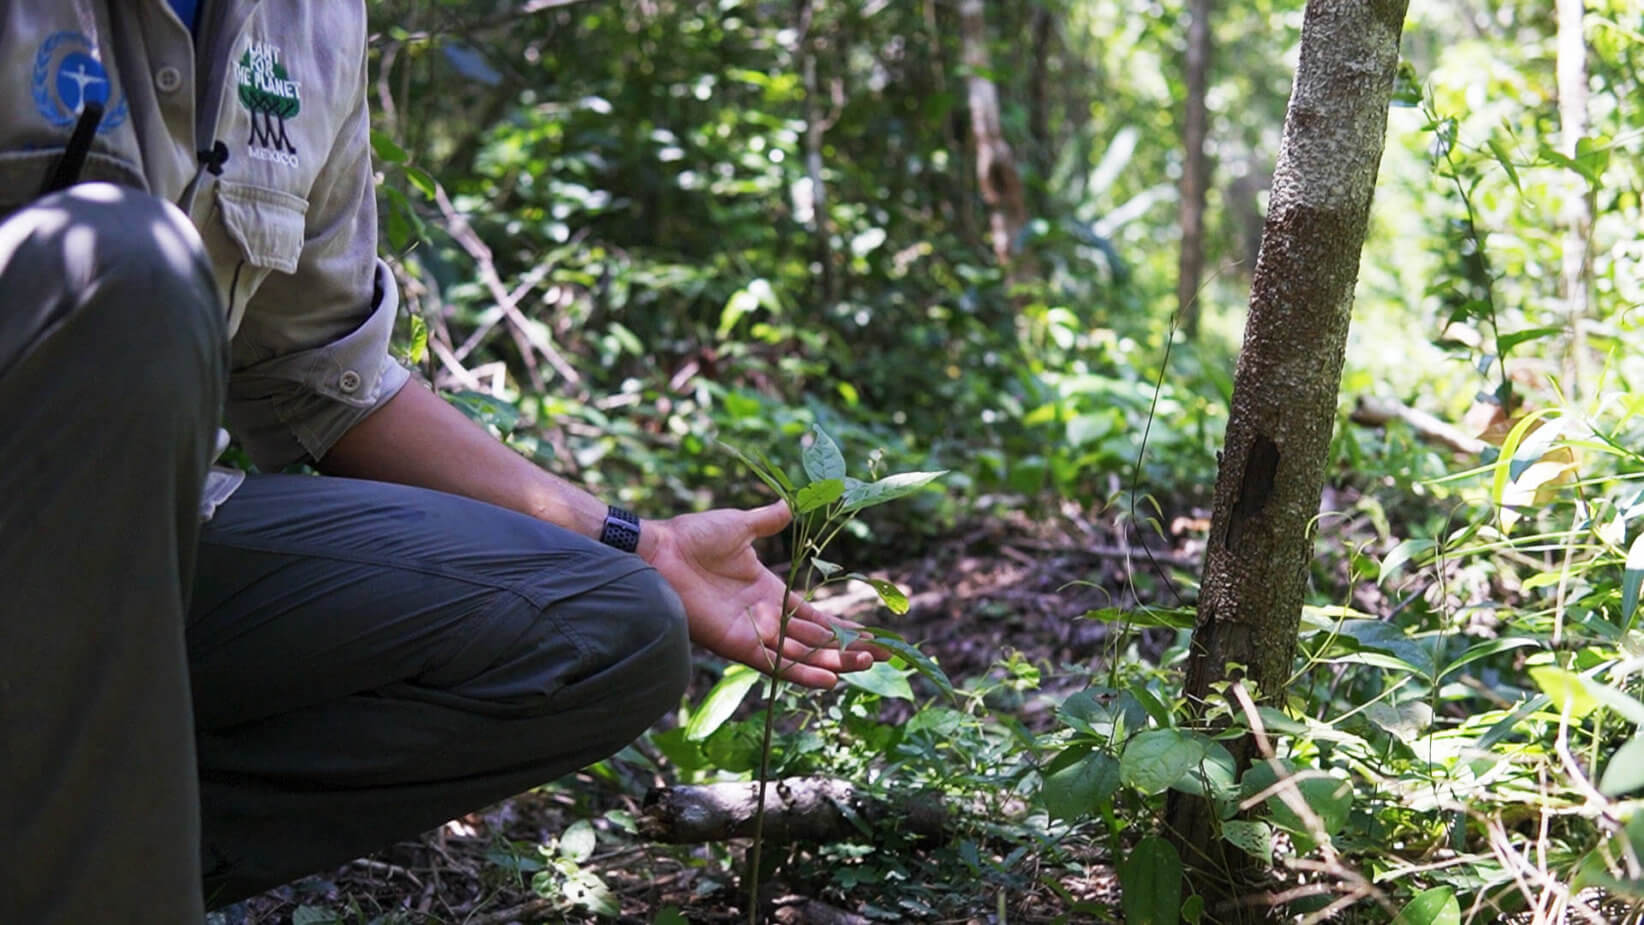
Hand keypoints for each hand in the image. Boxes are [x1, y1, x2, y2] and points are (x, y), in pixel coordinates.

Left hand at [643, 501, 881, 689]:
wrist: (659, 551)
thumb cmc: (693, 537)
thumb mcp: (741, 525)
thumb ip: (768, 520)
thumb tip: (791, 504)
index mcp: (769, 591)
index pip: (813, 615)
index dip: (841, 626)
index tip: (870, 633)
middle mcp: (765, 616)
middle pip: (814, 639)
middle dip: (846, 649)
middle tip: (880, 656)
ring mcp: (752, 632)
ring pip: (801, 654)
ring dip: (833, 662)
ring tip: (865, 666)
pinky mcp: (737, 644)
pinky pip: (774, 663)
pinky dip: (801, 671)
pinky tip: (829, 679)